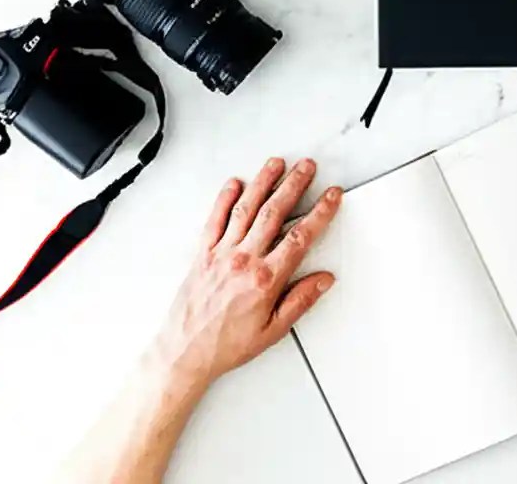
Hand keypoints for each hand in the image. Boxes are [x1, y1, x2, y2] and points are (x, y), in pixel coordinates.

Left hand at [149, 157, 342, 389]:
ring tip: (276, 164)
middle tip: (307, 167)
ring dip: (262, 183)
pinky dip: (224, 198)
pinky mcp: (202, 254)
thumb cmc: (227, 345)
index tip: (331, 197)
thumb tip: (323, 280)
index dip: (320, 213)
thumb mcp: (273, 330)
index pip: (301, 237)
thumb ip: (301, 301)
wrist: (185, 352)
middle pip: (274, 213)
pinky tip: (234, 184)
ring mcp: (221, 254)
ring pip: (246, 209)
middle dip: (294, 185)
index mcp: (265, 280)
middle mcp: (243, 261)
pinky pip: (214, 220)